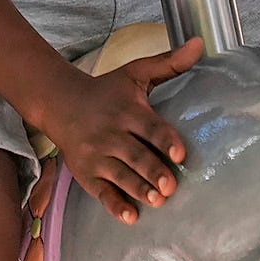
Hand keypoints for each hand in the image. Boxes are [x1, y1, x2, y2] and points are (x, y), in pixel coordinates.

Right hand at [35, 38, 201, 222]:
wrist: (59, 102)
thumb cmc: (106, 90)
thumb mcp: (134, 73)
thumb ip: (168, 63)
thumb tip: (200, 43)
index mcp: (127, 111)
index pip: (149, 128)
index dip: (165, 141)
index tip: (180, 155)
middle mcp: (111, 134)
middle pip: (135, 156)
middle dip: (152, 172)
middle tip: (170, 187)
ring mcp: (97, 156)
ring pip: (120, 176)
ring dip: (138, 190)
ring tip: (157, 201)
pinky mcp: (87, 174)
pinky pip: (101, 193)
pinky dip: (115, 205)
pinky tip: (130, 217)